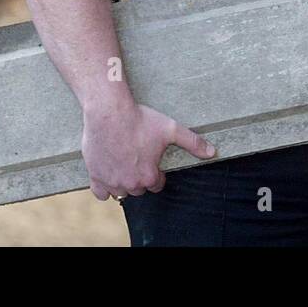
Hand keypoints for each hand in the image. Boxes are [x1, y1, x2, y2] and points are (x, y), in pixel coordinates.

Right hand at [81, 100, 216, 200]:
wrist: (109, 113)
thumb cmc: (140, 120)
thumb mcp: (171, 129)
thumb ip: (193, 143)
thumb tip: (212, 152)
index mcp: (149, 177)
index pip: (156, 185)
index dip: (156, 172)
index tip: (152, 160)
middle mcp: (130, 184)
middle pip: (139, 189)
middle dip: (140, 177)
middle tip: (139, 159)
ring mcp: (112, 182)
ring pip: (121, 192)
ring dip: (124, 183)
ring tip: (126, 165)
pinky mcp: (95, 176)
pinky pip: (100, 193)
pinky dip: (105, 188)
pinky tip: (110, 175)